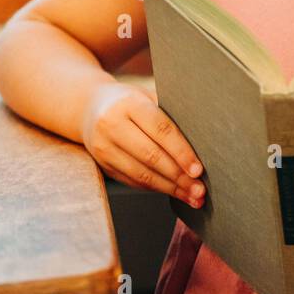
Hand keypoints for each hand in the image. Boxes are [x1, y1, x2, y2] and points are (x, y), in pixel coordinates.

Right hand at [81, 79, 206, 207]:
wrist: (88, 108)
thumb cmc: (130, 101)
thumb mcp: (146, 96)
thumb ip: (170, 113)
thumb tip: (204, 138)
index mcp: (129, 103)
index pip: (160, 129)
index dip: (181, 151)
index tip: (198, 169)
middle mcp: (112, 125)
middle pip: (151, 156)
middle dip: (179, 176)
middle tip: (201, 190)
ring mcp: (104, 147)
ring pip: (142, 174)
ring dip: (170, 189)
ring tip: (192, 197)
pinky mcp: (103, 165)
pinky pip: (133, 181)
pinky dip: (156, 189)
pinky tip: (174, 193)